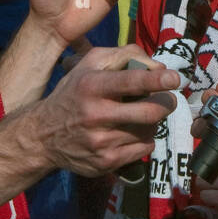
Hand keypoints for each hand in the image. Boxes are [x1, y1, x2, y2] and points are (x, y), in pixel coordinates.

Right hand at [31, 45, 176, 176]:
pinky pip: (143, 149)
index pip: (130, 81)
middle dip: (167, 103)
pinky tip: (131, 132)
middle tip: (168, 99)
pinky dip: (145, 139)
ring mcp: (101, 142)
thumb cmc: (73, 92)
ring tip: (141, 115)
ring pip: (149, 131)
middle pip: (149, 112)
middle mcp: (96, 115)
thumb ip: (124, 55)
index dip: (156, 79)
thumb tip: (159, 66)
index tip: (175, 78)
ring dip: (153, 121)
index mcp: (92, 86)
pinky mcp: (105, 163)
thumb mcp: (90, 64)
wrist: (42, 136)